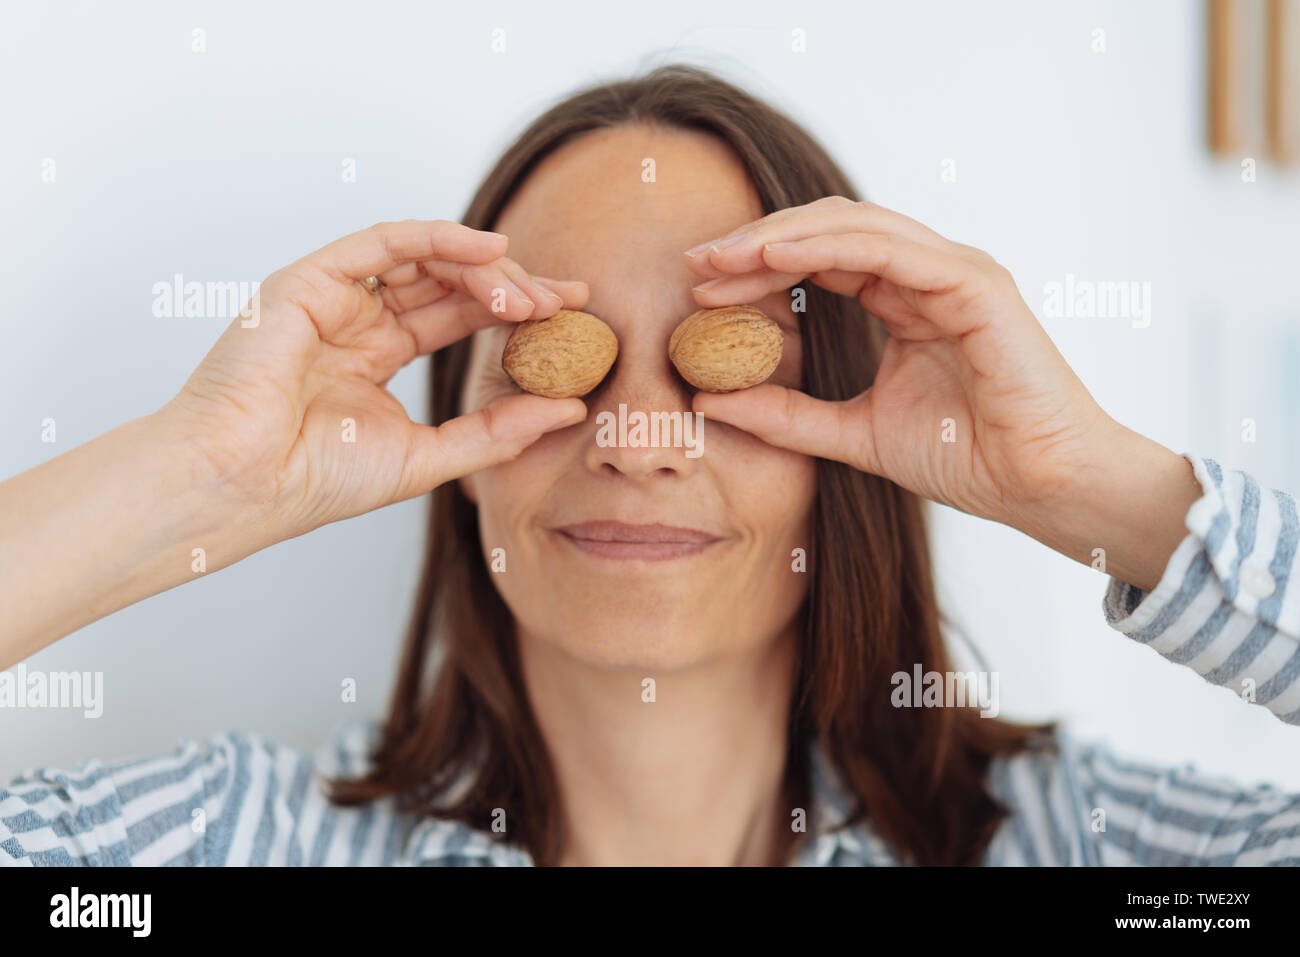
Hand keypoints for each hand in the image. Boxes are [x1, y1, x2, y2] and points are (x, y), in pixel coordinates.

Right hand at [157, 219, 588, 538]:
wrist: (244, 485)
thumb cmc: (317, 481)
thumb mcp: (432, 456)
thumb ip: (500, 431)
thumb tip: (573, 409)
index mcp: (376, 357)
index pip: (457, 319)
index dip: (515, 313)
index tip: (572, 318)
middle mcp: (356, 320)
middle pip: (449, 285)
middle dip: (514, 287)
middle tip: (570, 299)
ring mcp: (333, 298)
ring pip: (424, 260)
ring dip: (485, 271)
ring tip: (532, 296)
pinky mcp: (309, 280)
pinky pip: (384, 243)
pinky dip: (440, 239)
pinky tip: (491, 253)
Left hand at [682, 197, 1199, 588]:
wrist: (1039, 488)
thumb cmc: (967, 458)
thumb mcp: (852, 434)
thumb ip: (786, 416)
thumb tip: (708, 400)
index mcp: (905, 300)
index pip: (820, 261)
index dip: (756, 267)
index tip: (699, 288)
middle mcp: (929, 275)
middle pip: (829, 232)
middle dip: (758, 243)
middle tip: (696, 263)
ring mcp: (955, 272)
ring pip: (856, 227)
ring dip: (782, 235)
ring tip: (723, 258)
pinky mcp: (976, 285)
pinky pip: (892, 250)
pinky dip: (829, 245)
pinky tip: (774, 256)